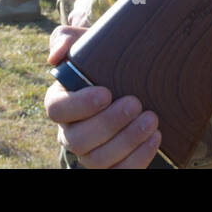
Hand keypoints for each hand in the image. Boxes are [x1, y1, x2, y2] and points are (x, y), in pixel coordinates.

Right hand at [44, 25, 159, 167]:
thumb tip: (56, 56)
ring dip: (127, 142)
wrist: (129, 81)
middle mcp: (69, 131)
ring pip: (97, 160)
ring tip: (151, 121)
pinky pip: (118, 172)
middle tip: (136, 104)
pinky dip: (138, 159)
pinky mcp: (109, 165)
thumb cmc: (103, 61)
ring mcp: (88, 152)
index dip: (79, 105)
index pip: (56, 109)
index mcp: (60, 102)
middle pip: (78, 140)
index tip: (106, 93)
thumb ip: (65, 39)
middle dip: (109, 124)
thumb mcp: (85, 44)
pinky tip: (155, 138)